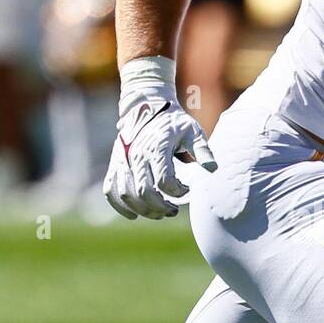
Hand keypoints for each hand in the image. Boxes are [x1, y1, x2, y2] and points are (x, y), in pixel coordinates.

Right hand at [104, 61, 215, 220]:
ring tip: (160, 213)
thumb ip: (202, 150)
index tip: (188, 189)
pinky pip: (111, 189)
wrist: (148, 107)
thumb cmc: (174, 123)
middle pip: (144, 191)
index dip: (178, 191)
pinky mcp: (115, 164)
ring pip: (127, 194)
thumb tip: (212, 169)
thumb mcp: (192, 131)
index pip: (164, 180)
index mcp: (157, 148)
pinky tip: (133, 215)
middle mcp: (137, 155)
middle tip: (174, 210)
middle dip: (160, 207)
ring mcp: (123, 160)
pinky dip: (119, 205)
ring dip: (143, 209)